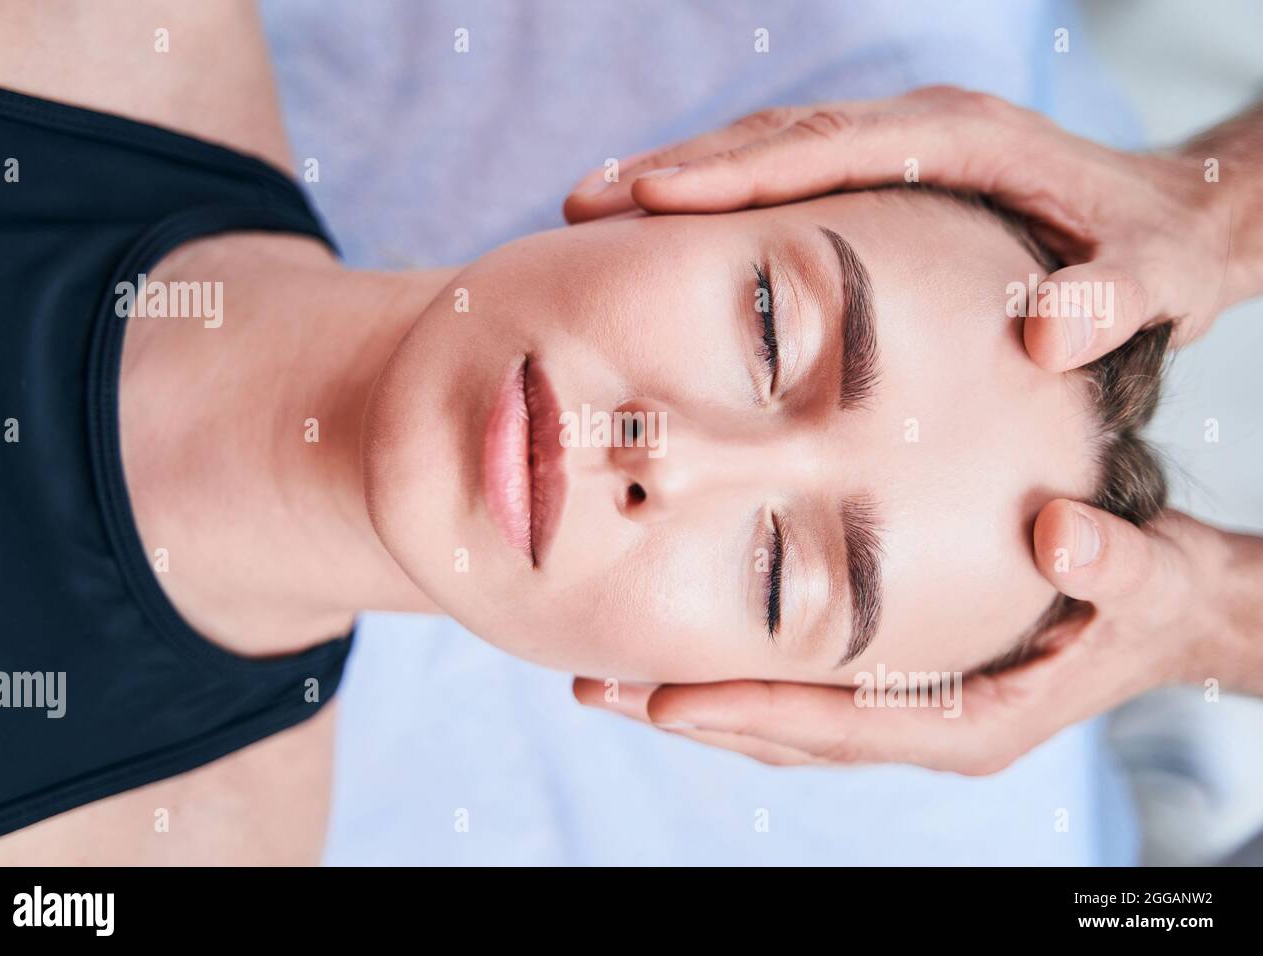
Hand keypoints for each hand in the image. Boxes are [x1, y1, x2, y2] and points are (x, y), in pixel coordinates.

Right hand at [564, 86, 1242, 371]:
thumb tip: (1051, 335)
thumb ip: (1117, 299)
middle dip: (676, 169)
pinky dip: (718, 196)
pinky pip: (783, 172)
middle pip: (774, 135)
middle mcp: (916, 131)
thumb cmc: (1160, 253)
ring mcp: (895, 147)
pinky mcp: (884, 171)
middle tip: (584, 203)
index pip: (828, 145)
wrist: (1179, 216)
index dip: (735, 170)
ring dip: (680, 178)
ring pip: (767, 148)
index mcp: (961, 144)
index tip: (650, 197)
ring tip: (594, 211)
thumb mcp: (1160, 278)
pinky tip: (663, 229)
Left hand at [573, 502, 1251, 773]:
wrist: (1165, 614)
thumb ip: (1114, 565)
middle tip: (592, 685)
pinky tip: (686, 649)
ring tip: (607, 672)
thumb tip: (1064, 538)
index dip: (751, 713)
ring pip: (782, 718)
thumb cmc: (1152, 598)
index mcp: (966, 722)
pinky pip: (801, 694)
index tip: (665, 702)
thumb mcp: (1149, 577)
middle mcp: (922, 728)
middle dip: (691, 712)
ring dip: (698, 697)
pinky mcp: (896, 687)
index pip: (839, 725)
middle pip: (786, 732)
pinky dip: (740, 676)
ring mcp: (904, 713)